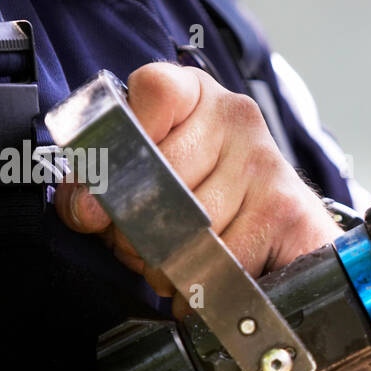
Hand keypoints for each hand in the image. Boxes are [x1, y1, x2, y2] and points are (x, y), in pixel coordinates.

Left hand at [56, 62, 338, 308]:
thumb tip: (84, 207)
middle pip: (159, 173)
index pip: (154, 89)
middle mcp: (236, 117)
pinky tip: (210, 274)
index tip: (112, 179)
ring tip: (178, 262)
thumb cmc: (209, 203)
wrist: (287, 237)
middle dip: (135, 228)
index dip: (122, 137)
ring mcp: (265, 161)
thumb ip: (105, 182)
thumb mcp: (151, 177)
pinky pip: (221, 258)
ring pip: (188, 224)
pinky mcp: (284, 209)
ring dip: (169, 262)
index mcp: (196, 96)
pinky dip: (206, 282)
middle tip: (139, 245)